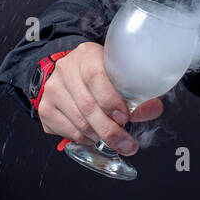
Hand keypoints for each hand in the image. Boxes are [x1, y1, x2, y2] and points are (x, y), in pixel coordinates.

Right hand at [36, 42, 164, 154]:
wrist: (71, 75)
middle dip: (111, 130)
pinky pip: (69, 133)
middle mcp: (65, 70)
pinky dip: (86, 139)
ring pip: (79, 123)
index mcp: (86, 55)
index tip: (125, 118)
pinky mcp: (45, 109)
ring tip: (113, 138)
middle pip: (87, 106)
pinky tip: (94, 134)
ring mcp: (52, 90)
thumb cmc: (101, 76)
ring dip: (100, 136)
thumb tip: (154, 109)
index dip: (111, 101)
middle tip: (127, 144)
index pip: (95, 77)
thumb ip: (138, 93)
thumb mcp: (119, 76)